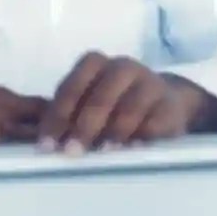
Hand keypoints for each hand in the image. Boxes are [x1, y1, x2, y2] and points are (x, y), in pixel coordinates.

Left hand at [38, 51, 216, 154]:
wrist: (165, 100)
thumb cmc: (115, 102)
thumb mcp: (89, 100)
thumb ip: (68, 115)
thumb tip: (46, 143)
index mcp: (94, 63)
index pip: (71, 87)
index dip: (57, 117)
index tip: (47, 145)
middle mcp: (121, 67)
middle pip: (99, 98)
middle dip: (83, 127)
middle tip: (72, 152)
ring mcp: (149, 83)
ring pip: (128, 108)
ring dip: (113, 133)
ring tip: (102, 152)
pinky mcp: (170, 104)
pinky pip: (155, 121)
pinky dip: (142, 137)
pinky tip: (132, 150)